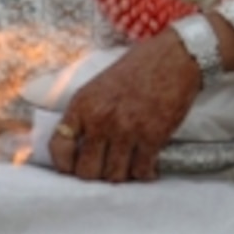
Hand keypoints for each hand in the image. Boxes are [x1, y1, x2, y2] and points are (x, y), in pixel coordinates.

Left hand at [46, 33, 201, 182]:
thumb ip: (85, 114)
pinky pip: (141, 171)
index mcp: (83, 105)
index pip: (59, 146)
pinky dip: (144, 173)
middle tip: (106, 167)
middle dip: (96, 174)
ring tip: (128, 164)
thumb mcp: (98, 86)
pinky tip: (146, 164)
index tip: (73, 166)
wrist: (174, 58)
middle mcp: (101, 120)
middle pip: (87, 171)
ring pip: (115, 176)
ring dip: (122, 174)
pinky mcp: (152, 137)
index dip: (64, 164)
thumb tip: (78, 145)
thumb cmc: (136, 69)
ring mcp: (127, 130)